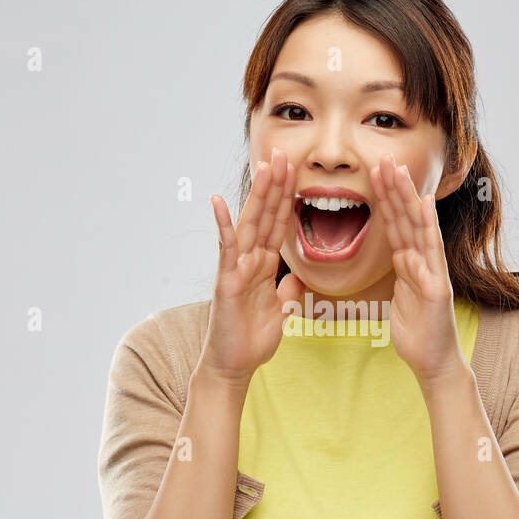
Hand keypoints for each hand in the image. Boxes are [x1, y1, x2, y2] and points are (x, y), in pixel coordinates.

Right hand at [199, 147, 305, 388]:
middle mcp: (248, 261)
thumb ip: (288, 289)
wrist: (233, 365)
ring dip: (257, 195)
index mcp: (263, 265)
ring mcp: (235, 268)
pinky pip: (224, 250)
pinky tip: (218, 203)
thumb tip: (300, 277)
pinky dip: (222, 226)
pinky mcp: (225, 282)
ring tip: (264, 167)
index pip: (278, 224)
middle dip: (275, 186)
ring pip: (249, 225)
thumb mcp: (282, 310)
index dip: (287, 198)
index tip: (296, 171)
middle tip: (283, 153)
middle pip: (265, 216)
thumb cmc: (252, 339)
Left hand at [369, 153, 466, 383]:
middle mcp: (423, 262)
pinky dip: (428, 227)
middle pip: (406, 218)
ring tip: (397, 171)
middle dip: (394, 188)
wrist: (434, 363)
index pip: (395, 225)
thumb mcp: (397, 301)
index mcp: (409, 265)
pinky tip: (425, 204)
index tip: (373, 173)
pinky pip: (431, 252)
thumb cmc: (415, 335)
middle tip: (383, 158)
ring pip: (417, 227)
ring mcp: (432, 271)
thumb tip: (393, 263)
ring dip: (406, 197)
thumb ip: (396, 278)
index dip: (384, 199)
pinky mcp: (437, 287)